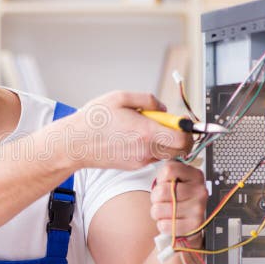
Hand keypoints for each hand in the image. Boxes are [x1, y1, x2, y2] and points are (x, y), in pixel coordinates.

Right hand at [68, 91, 191, 170]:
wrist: (75, 143)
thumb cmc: (94, 120)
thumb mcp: (121, 97)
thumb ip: (148, 100)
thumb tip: (164, 109)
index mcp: (147, 132)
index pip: (184, 139)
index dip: (189, 131)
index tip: (183, 122)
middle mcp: (146, 150)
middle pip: (180, 150)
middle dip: (179, 137)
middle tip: (168, 124)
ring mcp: (140, 161)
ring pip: (165, 153)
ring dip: (163, 141)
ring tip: (143, 127)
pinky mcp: (133, 166)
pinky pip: (151, 156)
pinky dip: (150, 147)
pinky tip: (133, 136)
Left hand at [150, 160, 207, 248]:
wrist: (189, 221)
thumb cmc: (177, 197)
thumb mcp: (174, 179)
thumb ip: (166, 170)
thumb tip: (147, 158)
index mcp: (195, 175)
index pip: (168, 170)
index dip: (160, 178)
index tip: (165, 183)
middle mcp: (200, 191)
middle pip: (161, 191)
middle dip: (155, 198)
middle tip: (163, 200)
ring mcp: (198, 209)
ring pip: (158, 209)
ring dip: (157, 212)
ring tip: (167, 211)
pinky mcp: (194, 226)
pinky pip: (164, 225)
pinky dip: (162, 224)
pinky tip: (171, 221)